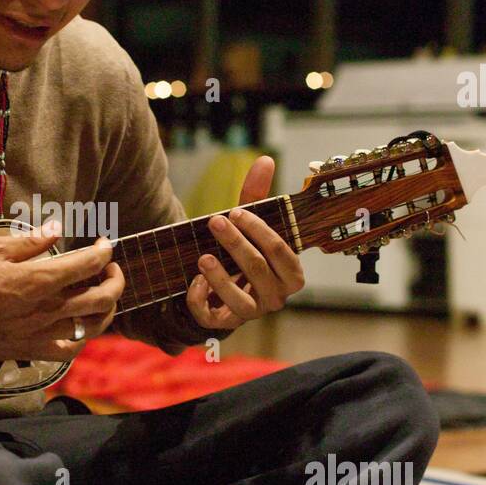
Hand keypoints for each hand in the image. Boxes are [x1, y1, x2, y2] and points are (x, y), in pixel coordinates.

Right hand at [0, 221, 124, 362]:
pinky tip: (81, 327)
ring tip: (104, 296)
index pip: (87, 265)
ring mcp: (44, 333)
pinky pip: (71, 351)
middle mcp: (49, 308)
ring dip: (108, 309)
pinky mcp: (35, 351)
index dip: (104, 252)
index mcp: (39, 279)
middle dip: (115, 279)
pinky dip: (83, 339)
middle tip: (110, 269)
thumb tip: (57, 229)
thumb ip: (29, 241)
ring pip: (94, 326)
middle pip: (102, 298)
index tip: (104, 245)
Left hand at [185, 155, 303, 330]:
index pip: (281, 251)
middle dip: (236, 244)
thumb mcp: (249, 226)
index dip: (258, 230)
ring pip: (240, 300)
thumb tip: (264, 160)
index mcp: (291, 273)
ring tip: (203, 257)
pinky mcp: (225, 324)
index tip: (235, 212)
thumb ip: (257, 196)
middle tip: (215, 222)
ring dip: (220, 277)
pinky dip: (202, 300)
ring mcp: (251, 313)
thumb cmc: (242, 252)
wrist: (221, 288)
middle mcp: (276, 296)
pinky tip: (195, 282)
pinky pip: (214, 319)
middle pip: (259, 269)